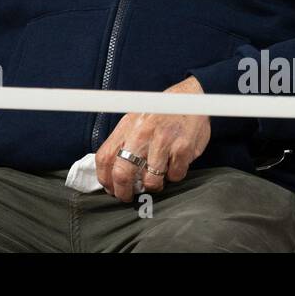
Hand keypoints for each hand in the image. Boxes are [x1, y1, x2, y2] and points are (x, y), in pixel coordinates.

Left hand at [93, 76, 210, 200]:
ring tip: (156, 178)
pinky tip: (174, 165)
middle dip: (123, 192)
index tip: (110, 188)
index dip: (105, 179)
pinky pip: (174, 176)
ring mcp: (162, 141)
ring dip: (153, 186)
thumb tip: (111, 171)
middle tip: (128, 197)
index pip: (104, 157)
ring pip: (150, 181)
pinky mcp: (182, 149)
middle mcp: (142, 133)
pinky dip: (174, 176)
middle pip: (122, 173)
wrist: (190, 98)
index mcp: (127, 127)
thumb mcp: (136, 121)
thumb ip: (123, 142)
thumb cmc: (160, 112)